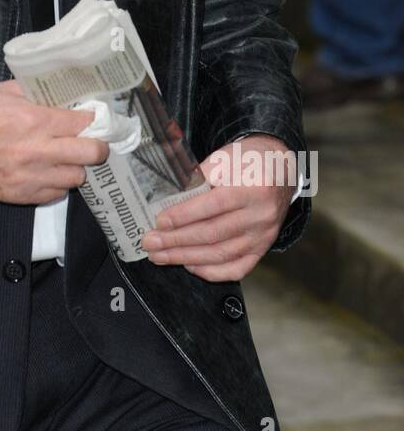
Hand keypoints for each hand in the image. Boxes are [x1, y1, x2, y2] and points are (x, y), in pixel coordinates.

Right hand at [0, 79, 109, 205]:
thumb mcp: (3, 91)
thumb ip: (36, 93)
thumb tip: (63, 95)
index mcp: (33, 120)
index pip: (83, 123)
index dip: (92, 120)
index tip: (92, 119)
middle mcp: (36, 151)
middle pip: (90, 154)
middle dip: (96, 146)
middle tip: (91, 142)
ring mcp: (28, 177)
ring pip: (76, 178)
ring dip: (75, 167)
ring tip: (65, 158)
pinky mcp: (18, 195)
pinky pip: (54, 194)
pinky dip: (56, 184)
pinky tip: (47, 172)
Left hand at [140, 134, 297, 280]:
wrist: (279, 170)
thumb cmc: (247, 161)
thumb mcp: (225, 158)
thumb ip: (199, 178)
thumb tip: (167, 199)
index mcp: (254, 188)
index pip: (214, 205)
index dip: (185, 215)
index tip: (160, 221)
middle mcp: (261, 216)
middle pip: (214, 234)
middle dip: (177, 241)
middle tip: (150, 242)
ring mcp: (264, 236)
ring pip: (220, 254)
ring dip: (186, 258)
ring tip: (161, 255)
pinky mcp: (262, 249)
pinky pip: (236, 269)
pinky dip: (211, 271)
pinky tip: (189, 265)